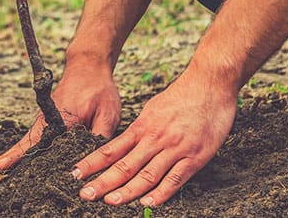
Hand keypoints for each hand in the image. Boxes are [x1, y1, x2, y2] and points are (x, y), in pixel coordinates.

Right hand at [0, 61, 120, 175]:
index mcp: (58, 121)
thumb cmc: (99, 89)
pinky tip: (18, 166)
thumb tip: (94, 164)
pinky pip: (34, 141)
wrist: (89, 67)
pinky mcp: (48, 124)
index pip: (34, 143)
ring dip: (12, 159)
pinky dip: (24, 153)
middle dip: (5, 161)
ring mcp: (45, 123)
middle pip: (24, 147)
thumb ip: (100, 139)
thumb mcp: (107, 114)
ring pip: (27, 145)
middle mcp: (46, 122)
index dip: (15, 157)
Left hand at [72, 69, 236, 206]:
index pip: (111, 149)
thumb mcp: (154, 108)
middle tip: (85, 194)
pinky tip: (149, 204)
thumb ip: (141, 128)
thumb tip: (127, 142)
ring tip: (110, 202)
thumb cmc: (183, 94)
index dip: (92, 163)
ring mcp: (174, 148)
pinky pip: (175, 178)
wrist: (211, 82)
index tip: (76, 173)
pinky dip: (161, 193)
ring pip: (147, 174)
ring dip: (128, 191)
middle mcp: (154, 138)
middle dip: (103, 182)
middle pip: (124, 165)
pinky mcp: (195, 156)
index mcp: (142, 126)